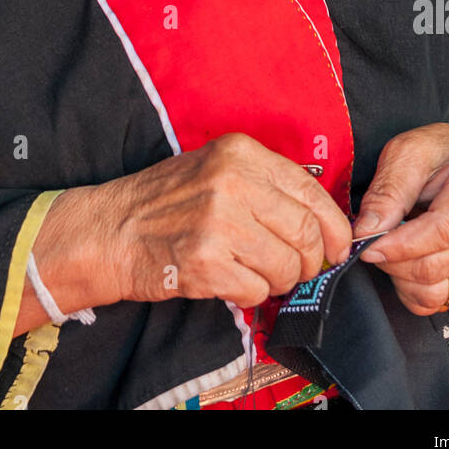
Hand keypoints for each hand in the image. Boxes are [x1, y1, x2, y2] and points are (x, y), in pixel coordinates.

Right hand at [16, 132, 352, 334]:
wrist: (110, 230)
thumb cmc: (167, 202)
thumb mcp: (216, 169)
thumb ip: (265, 185)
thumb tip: (323, 223)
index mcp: (240, 152)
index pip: (311, 192)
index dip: (335, 228)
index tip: (338, 249)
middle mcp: (232, 181)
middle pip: (306, 234)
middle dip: (309, 262)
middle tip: (296, 271)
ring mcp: (218, 222)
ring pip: (286, 267)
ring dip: (278, 281)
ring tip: (253, 273)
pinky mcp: (206, 263)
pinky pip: (257, 291)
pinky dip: (252, 295)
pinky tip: (230, 282)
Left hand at [351, 123, 448, 316]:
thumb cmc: (440, 151)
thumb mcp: (407, 152)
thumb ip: (387, 192)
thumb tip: (366, 232)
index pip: (441, 231)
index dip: (399, 246)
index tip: (367, 246)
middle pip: (439, 266)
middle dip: (394, 262)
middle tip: (371, 242)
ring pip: (442, 291)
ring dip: (404, 279)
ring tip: (391, 250)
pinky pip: (446, 297)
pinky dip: (418, 289)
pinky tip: (407, 261)